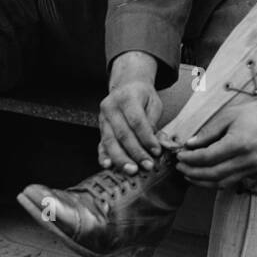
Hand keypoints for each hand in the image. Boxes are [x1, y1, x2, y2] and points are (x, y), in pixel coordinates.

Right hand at [98, 51, 162, 172]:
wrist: (126, 86)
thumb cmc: (143, 96)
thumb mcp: (154, 103)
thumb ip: (152, 122)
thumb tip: (154, 145)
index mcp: (127, 98)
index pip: (136, 121)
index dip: (146, 138)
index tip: (156, 151)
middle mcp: (111, 107)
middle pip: (122, 134)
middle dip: (135, 152)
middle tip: (147, 165)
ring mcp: (103, 118)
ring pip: (110, 141)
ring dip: (121, 158)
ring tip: (132, 170)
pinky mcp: (100, 128)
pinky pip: (101, 144)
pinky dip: (103, 156)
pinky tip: (108, 165)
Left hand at [175, 96, 256, 188]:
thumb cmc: (255, 113)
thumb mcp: (228, 116)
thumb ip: (208, 132)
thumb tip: (189, 144)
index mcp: (238, 143)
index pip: (207, 157)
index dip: (190, 159)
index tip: (179, 156)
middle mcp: (246, 160)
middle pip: (212, 174)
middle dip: (192, 173)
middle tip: (179, 167)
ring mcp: (251, 167)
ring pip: (221, 182)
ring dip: (202, 181)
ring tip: (187, 175)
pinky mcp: (254, 171)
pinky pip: (231, 181)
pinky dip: (214, 181)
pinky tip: (204, 176)